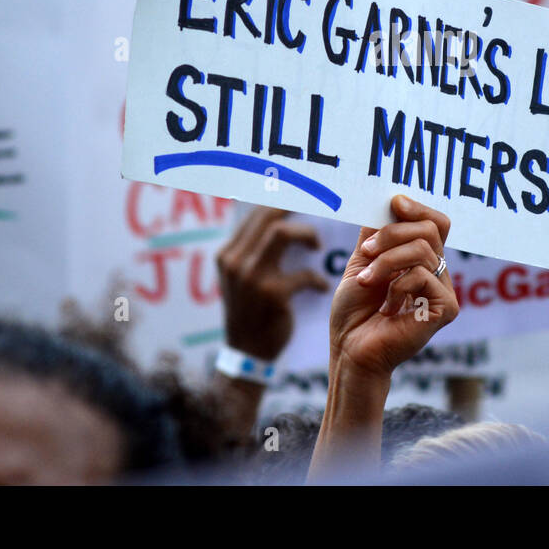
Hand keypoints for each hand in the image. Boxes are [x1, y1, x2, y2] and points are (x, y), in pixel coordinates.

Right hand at [216, 206, 327, 360]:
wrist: (248, 353)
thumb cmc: (252, 312)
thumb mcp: (242, 279)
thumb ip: (255, 253)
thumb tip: (282, 221)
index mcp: (228, 255)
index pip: (254, 214)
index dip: (279, 200)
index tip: (300, 195)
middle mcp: (235, 261)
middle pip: (267, 215)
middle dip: (295, 206)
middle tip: (318, 209)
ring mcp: (252, 277)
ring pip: (281, 233)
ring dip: (306, 234)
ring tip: (317, 246)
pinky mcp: (272, 294)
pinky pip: (303, 274)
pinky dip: (316, 279)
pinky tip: (321, 287)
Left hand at [327, 194, 458, 380]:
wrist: (350, 349)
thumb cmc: (354, 312)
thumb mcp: (361, 262)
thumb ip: (376, 233)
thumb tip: (389, 200)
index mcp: (420, 261)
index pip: (435, 223)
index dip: (419, 208)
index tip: (394, 202)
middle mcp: (436, 274)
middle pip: (431, 229)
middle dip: (394, 233)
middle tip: (367, 250)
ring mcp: (443, 291)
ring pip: (424, 250)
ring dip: (387, 260)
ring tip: (366, 280)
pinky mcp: (446, 309)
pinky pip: (424, 276)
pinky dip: (398, 283)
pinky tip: (387, 305)